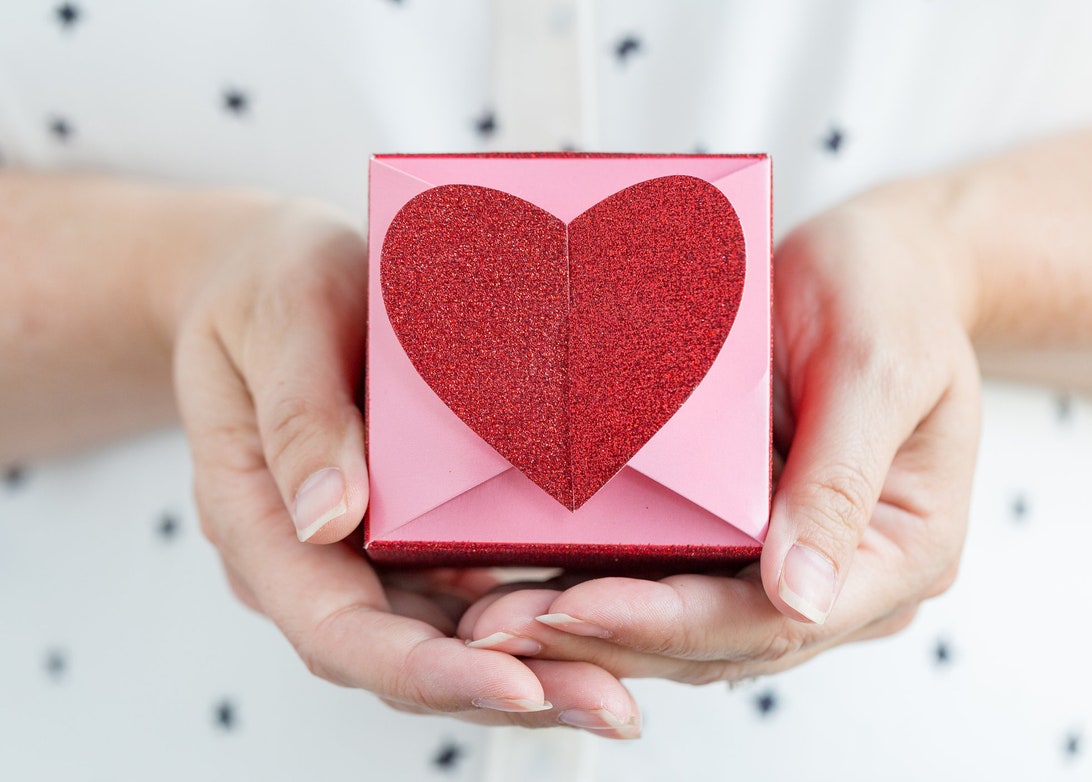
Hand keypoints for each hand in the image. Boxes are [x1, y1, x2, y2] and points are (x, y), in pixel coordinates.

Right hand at [168, 196, 639, 733]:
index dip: (426, 670)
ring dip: (535, 667)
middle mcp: (318, 560)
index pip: (339, 631)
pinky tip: (604, 616)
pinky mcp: (413, 530)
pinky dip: (534, 613)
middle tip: (610, 703)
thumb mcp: (276, 324)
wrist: (269, 278)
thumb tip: (327, 515)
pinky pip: (473, 588)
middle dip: (509, 689)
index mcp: (262, 525)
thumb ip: (298, 417)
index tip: (513, 682)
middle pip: (409, 657)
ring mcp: (368, 551)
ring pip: (450, 637)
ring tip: (621, 686)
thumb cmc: (264, 292)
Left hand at [455, 181, 981, 682]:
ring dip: (594, 631)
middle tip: (503, 630)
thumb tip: (797, 596)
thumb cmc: (892, 294)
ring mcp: (790, 560)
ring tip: (500, 621)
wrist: (883, 261)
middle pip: (718, 640)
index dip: (669, 622)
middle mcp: (844, 578)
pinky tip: (537, 583)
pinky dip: (608, 587)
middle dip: (609, 641)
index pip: (773, 620)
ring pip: (686, 627)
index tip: (578, 608)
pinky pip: (674, 576)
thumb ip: (840, 480)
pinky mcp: (745, 534)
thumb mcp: (879, 367)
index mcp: (899, 554)